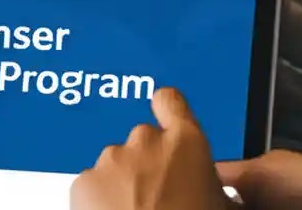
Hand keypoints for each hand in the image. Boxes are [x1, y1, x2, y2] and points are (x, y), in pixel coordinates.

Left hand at [71, 88, 237, 209]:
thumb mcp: (217, 206)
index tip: (165, 111)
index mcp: (186, 144)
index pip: (171, 101)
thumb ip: (209, 184)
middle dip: (146, 163)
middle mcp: (145, 142)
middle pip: (143, 141)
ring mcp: (111, 160)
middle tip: (157, 197)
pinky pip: (93, 185)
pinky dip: (99, 200)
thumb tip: (210, 192)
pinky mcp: (83, 182)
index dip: (166, 108)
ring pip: (116, 165)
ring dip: (122, 183)